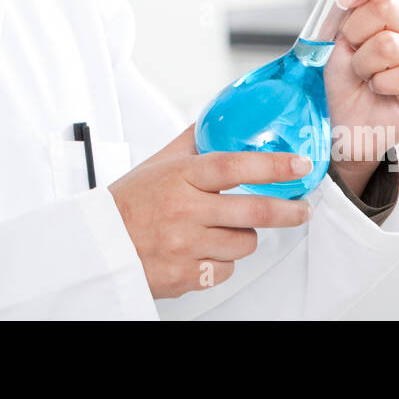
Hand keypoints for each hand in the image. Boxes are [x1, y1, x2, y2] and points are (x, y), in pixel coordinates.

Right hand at [107, 124, 312, 298]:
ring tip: (221, 230)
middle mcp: (185, 211)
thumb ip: (191, 143)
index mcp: (180, 177)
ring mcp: (186, 246)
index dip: (273, 166)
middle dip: (289, 211)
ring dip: (242, 237)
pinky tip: (202, 251)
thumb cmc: (128, 202)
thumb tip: (216, 122)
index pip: (235, 166)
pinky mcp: (185, 276)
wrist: (97, 246)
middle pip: (254, 212)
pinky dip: (221, 262)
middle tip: (301, 210)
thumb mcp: (157, 164)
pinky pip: (226, 270)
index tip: (301, 164)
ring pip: (244, 244)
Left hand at [323, 0, 398, 175]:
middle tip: (352, 51)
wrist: (343, 121)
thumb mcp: (338, 29)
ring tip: (363, 75)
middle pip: (387, 6)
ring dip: (362, 63)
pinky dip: (379, 83)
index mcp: (394, 7)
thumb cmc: (343, 77)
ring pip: (389, 43)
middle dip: (355, 31)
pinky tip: (378, 90)